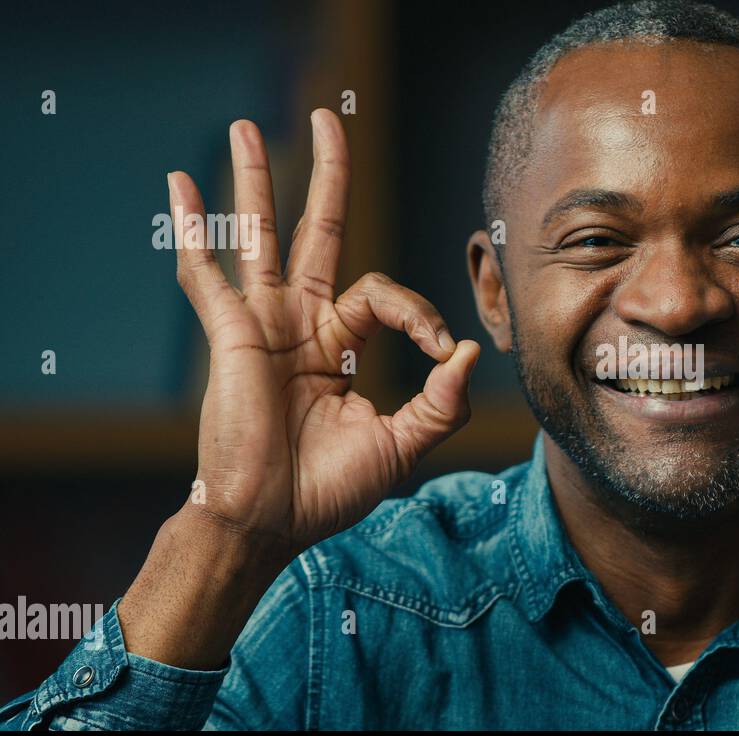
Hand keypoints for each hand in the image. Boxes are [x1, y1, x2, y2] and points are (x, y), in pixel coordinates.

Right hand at [168, 108, 478, 562]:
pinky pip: (207, 273)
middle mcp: (302, 323)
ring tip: (245, 125)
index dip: (421, 314)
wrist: (270, 522)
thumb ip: (440, 402)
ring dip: (255, 180)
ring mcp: (263, 323)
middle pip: (319, 232)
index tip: (443, 353)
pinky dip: (195, 230)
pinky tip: (182, 185)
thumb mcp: (400, 445)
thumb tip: (469, 351)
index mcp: (341, 344)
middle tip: (329, 122)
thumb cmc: (329, 490)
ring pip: (261, 236)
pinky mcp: (230, 334)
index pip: (387, 297)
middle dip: (326, 177)